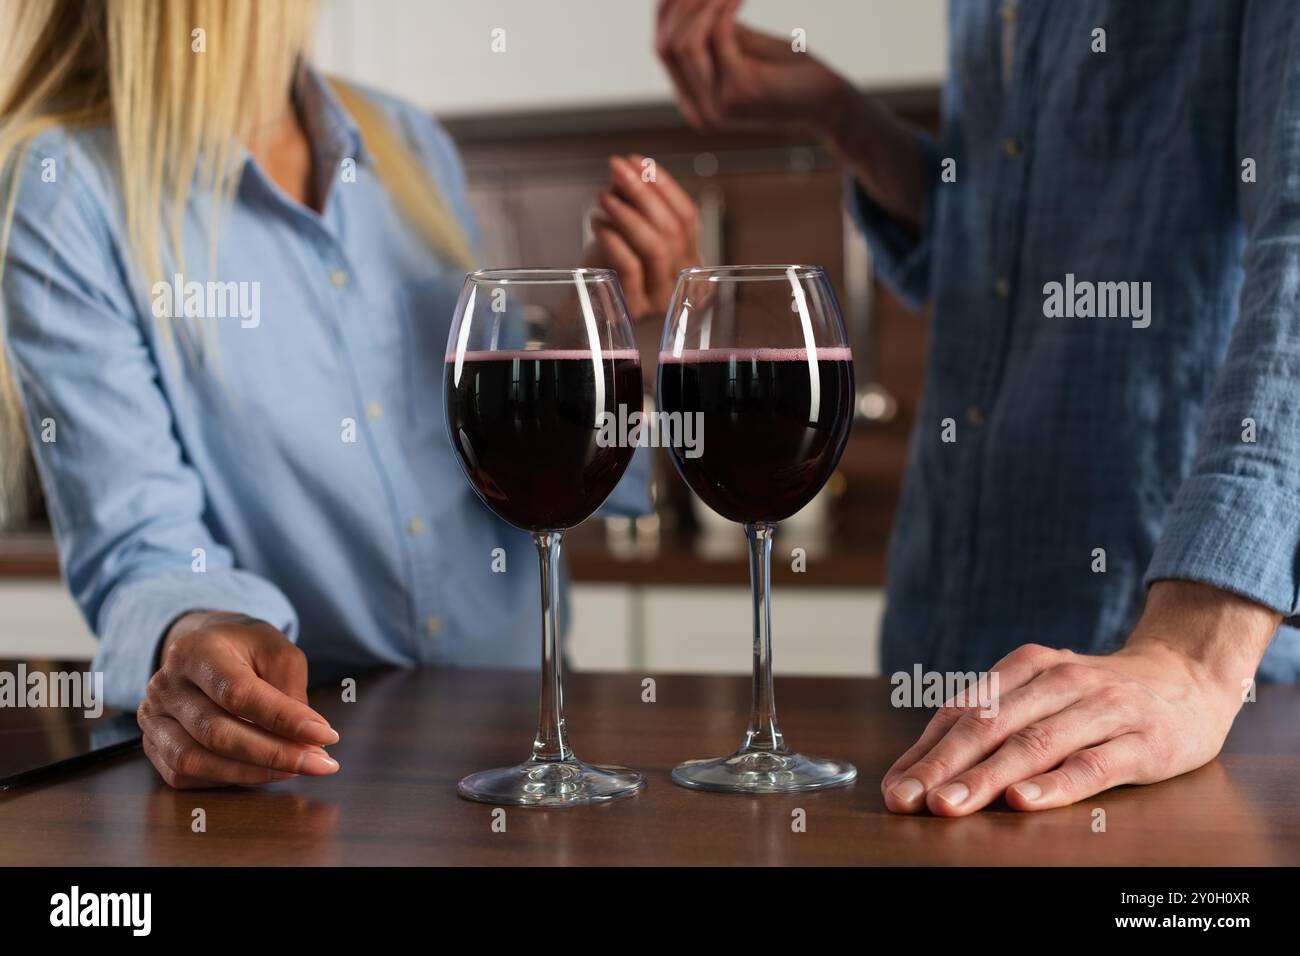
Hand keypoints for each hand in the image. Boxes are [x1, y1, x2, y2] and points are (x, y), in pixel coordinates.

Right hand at [137, 611, 340, 788]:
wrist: (205, 646)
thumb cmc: (246, 649)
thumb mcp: (277, 652)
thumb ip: (290, 691)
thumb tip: (306, 740)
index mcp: (196, 651)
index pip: (238, 693)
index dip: (283, 719)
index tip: (326, 735)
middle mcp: (165, 685)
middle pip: (216, 732)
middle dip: (275, 754)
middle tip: (320, 763)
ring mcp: (152, 718)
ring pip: (196, 760)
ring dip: (253, 773)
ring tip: (296, 769)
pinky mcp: (153, 745)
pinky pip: (185, 775)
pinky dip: (228, 779)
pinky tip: (262, 772)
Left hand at [584, 153, 699, 320]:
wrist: (583, 308)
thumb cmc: (606, 266)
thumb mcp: (622, 229)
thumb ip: (630, 200)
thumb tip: (628, 166)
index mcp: (689, 261)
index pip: (688, 217)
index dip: (664, 186)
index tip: (640, 161)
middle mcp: (681, 282)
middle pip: (673, 230)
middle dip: (643, 193)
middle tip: (618, 169)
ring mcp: (660, 300)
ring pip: (655, 248)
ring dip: (629, 215)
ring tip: (605, 196)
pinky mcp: (634, 309)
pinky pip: (630, 268)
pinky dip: (613, 239)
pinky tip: (597, 223)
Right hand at [655, 0, 852, 136]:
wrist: (830, 105)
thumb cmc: (791, 75)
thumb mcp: (744, 50)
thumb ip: (714, 33)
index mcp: (694, 102)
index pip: (662, 48)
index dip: (667, 7)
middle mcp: (699, 110)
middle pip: (664, 46)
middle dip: (680, 3)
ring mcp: (717, 105)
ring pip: (685, 43)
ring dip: (701, 3)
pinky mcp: (739, 91)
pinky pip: (719, 36)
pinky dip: (724, 8)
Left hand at [882, 581, 1277, 814]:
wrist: (1189, 675)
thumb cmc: (1099, 695)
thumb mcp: (1043, 691)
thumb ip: (995, 718)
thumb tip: (925, 764)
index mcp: (1026, 667)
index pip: (963, 710)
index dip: (924, 750)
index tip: (894, 786)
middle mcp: (1059, 682)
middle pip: (989, 726)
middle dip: (942, 766)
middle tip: (908, 799)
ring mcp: (1102, 709)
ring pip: (1033, 745)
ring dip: (985, 778)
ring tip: (949, 805)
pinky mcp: (1142, 741)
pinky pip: (1093, 765)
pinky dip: (1056, 784)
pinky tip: (1025, 801)